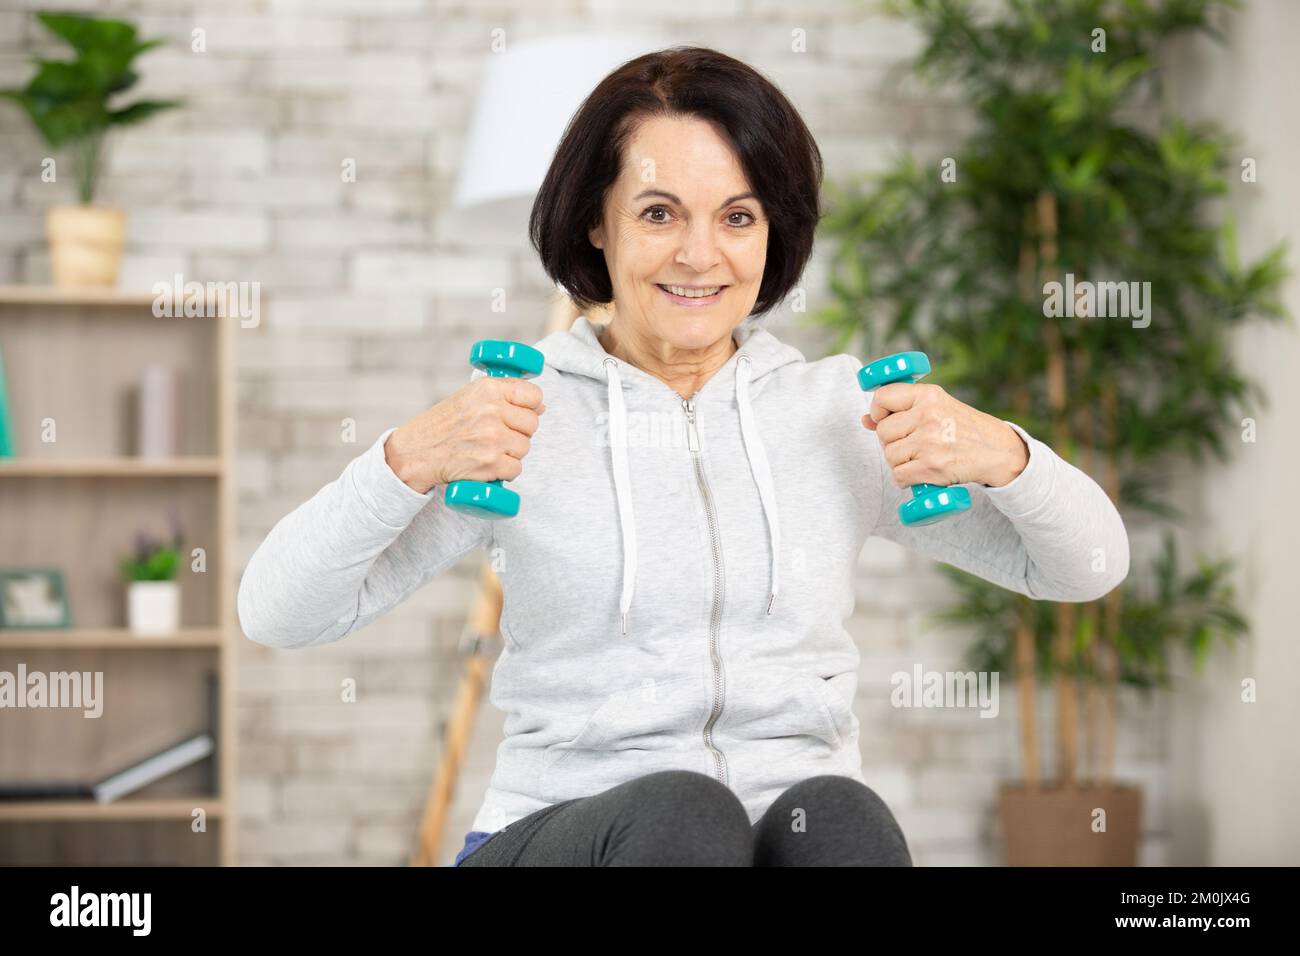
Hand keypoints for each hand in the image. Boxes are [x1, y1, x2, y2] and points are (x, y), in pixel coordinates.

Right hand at [384, 377, 545, 494]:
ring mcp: (492, 437)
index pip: (534, 395)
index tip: (518, 414)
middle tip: (496, 436)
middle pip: (532, 424)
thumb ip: (503, 396)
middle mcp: (491, 410)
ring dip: (511, 453)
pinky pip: (516, 469)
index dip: (530, 407)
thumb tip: (541, 406)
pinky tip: (487, 465)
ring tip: (488, 450)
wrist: (415, 453)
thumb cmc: (443, 425)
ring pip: (525, 448)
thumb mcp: (470, 397)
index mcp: (488, 389)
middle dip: (519, 432)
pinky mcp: (490, 463)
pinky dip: (504, 472)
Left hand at [862, 382, 1028, 488]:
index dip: (877, 411)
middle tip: (912, 444)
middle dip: (892, 442)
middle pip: (883, 433)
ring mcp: (930, 441)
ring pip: (890, 456)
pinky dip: (906, 479)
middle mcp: (928, 415)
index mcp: (928, 395)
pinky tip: (921, 472)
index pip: (882, 397)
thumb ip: (902, 410)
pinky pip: (899, 476)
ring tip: (920, 458)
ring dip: (900, 462)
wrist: (998, 452)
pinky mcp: (932, 466)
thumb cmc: (963, 428)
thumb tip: (866, 420)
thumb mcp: (937, 407)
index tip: (883, 419)